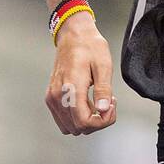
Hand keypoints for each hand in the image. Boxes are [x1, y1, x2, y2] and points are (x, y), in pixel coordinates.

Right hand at [45, 14, 116, 135]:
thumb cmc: (90, 47)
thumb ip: (103, 89)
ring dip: (86, 121)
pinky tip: (88, 102)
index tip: (112, 106)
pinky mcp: (51, 97)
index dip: (102, 121)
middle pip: (78, 128)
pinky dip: (77, 117)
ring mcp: (52, 97)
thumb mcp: (103, 65)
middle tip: (107, 102)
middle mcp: (57, 96)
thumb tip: (103, 110)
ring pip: (70, 127)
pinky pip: (63, 120)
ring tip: (97, 102)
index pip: (84, 122)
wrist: (73, 35)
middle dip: (97, 121)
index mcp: (71, 87)